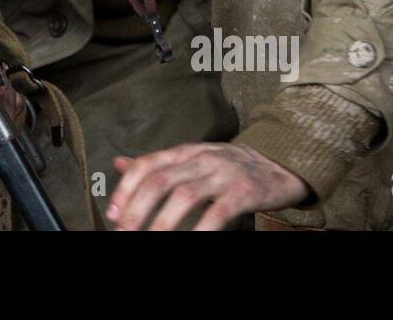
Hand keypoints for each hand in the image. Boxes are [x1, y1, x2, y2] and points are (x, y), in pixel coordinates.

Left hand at [106, 143, 310, 229]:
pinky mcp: (244, 192)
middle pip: (161, 181)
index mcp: (185, 152)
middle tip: (125, 231)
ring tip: (150, 239)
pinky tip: (192, 240)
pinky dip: (202, 229)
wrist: (279, 162)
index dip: (126, 188)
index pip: (148, 165)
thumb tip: (119, 163)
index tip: (113, 214)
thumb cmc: (228, 166)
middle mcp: (201, 159)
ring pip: (185, 195)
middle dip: (138, 208)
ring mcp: (223, 174)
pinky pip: (219, 212)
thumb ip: (157, 164)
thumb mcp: (192, 158)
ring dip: (163, 221)